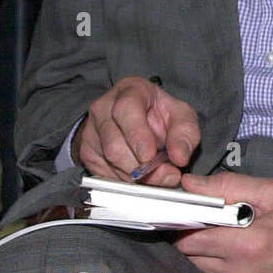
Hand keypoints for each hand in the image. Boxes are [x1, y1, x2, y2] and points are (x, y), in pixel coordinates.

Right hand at [73, 76, 198, 185]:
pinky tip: (139, 177)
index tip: (150, 156)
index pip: (126, 110)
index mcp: (129, 91)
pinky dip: (125, 181)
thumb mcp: (181, 116)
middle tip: (164, 174)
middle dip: (140, 166)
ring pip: (109, 161)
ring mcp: (91, 130)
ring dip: (136, 176)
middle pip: (114, 143)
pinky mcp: (86, 152)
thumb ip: (185, 134)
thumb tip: (180, 158)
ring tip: (156, 174)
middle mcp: (103, 108)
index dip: (138, 136)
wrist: (138, 120)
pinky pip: (103, 174)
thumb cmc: (160, 115)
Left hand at [175, 172, 272, 272]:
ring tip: (229, 241)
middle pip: (188, 256)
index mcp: (246, 244)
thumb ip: (229, 186)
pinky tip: (240, 260)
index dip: (185, 222)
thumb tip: (190, 184)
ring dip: (206, 255)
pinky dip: (220, 270)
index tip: (190, 212)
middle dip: (193, 237)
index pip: (188, 238)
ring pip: (199, 270)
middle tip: (210, 224)